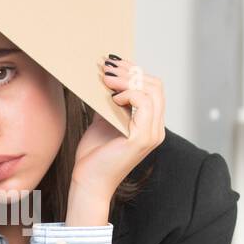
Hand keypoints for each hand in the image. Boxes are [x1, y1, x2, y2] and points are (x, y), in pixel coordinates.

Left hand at [70, 55, 165, 205]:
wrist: (88, 181)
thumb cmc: (94, 154)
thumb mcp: (103, 120)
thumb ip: (110, 102)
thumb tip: (106, 76)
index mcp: (149, 124)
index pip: (153, 88)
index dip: (135, 71)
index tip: (113, 63)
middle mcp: (156, 129)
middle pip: (156, 85)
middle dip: (131, 71)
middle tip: (107, 67)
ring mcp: (152, 134)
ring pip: (152, 91)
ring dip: (127, 79)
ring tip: (105, 78)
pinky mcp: (142, 139)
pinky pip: (144, 103)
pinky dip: (128, 94)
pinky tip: (111, 98)